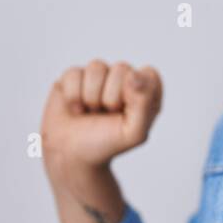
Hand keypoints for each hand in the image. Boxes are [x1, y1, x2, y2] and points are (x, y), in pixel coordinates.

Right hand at [40, 60, 162, 179]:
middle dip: (111, 98)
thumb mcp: (133, 133)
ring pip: (97, 67)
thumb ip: (144, 104)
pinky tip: (76, 108)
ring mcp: (99, 76)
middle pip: (122, 68)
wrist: (72, 155)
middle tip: (106, 115)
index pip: (149, 75)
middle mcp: (124, 80)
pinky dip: (73, 96)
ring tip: (91, 112)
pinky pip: (74, 73)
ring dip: (91, 97)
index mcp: (145, 93)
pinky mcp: (75, 76)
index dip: (136, 92)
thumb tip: (134, 74)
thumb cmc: (106, 144)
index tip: (126, 112)